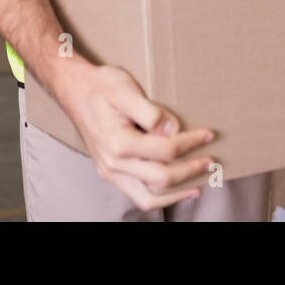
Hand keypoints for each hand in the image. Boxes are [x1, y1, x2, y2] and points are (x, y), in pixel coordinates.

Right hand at [55, 62, 216, 211]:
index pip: (164, 150)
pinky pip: (138, 195)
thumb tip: (173, 129)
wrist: (73, 90)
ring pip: (149, 197)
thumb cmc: (100, 86)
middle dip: (190, 170)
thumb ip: (150, 111)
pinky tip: (176, 190)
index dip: (190, 143)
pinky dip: (160, 197)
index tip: (207, 135)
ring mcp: (109, 171)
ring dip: (177, 192)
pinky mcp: (110, 173)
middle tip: (210, 160)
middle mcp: (112, 163)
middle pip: (161, 178)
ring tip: (199, 183)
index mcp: (117, 142)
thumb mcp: (125, 89)